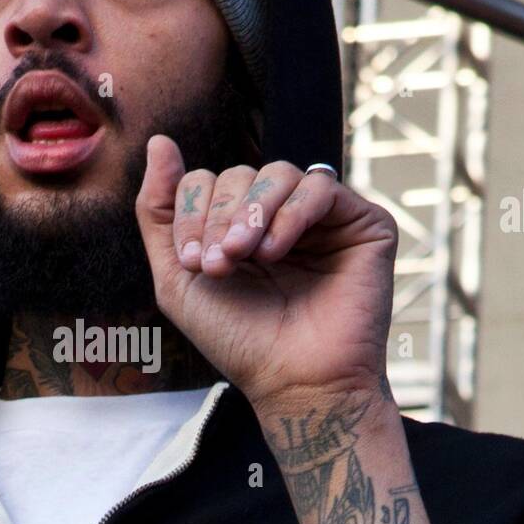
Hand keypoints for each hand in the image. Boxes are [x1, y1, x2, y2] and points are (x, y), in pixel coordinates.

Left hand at [135, 137, 398, 412]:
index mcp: (238, 227)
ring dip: (252, 211)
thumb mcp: (177, 278)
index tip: (193, 263)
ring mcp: (323, 219)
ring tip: (246, 255)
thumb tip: (159, 142)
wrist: (293, 381)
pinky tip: (277, 250)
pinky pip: (320, 187)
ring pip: (278, 173)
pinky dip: (291, 214)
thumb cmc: (238, 339)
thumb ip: (160, 212)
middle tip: (220, 264)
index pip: (207, 181)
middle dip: (221, 216)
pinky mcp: (363, 224)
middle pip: (240, 173)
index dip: (193, 212)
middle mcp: (280, 217)